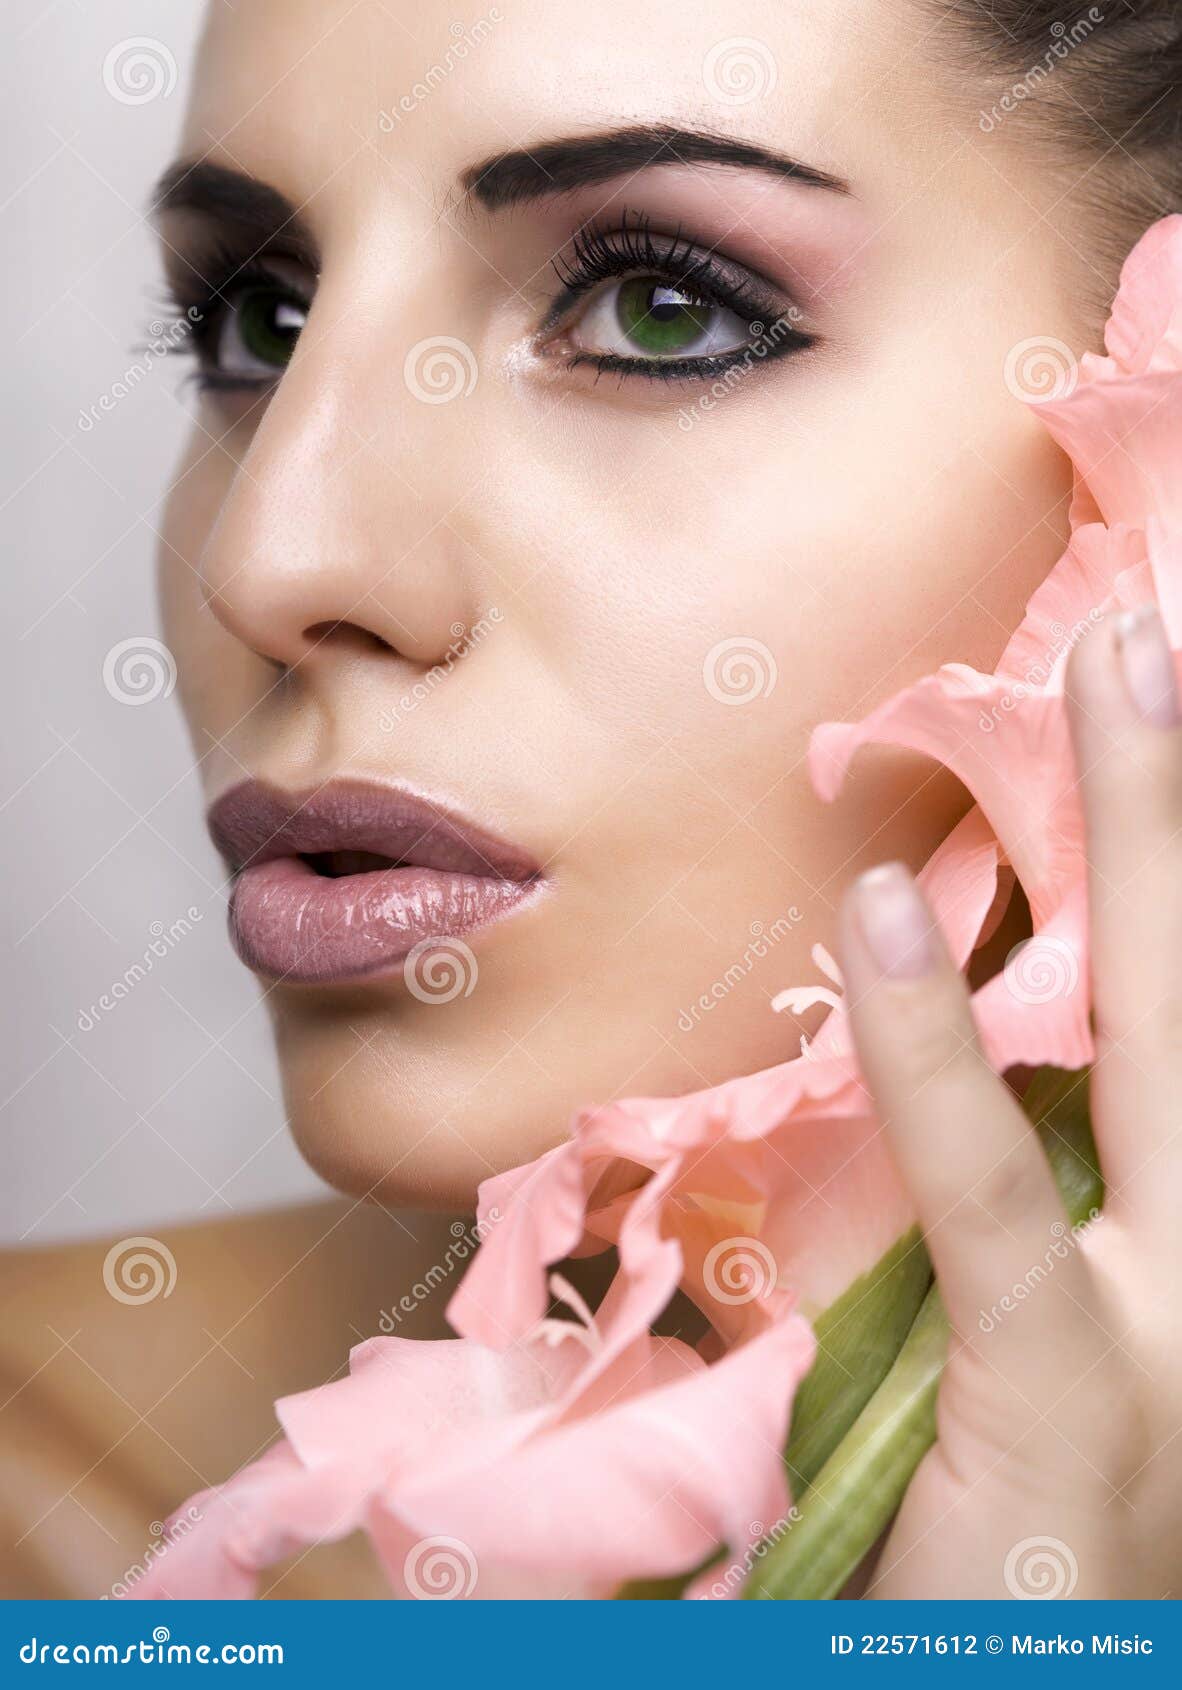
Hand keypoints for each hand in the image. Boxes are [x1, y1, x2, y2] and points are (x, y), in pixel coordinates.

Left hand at [836, 605, 1181, 1599]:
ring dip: (1147, 841)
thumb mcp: (1034, 1340)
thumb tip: (977, 1046)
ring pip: (1168, 1037)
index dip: (1171, 882)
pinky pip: (994, 1191)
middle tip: (1159, 633)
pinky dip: (935, 1048)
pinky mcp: (1077, 1394)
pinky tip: (896, 905)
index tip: (1159, 739)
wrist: (1043, 1677)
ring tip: (1116, 665)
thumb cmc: (1024, 1551)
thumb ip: (1012, 1196)